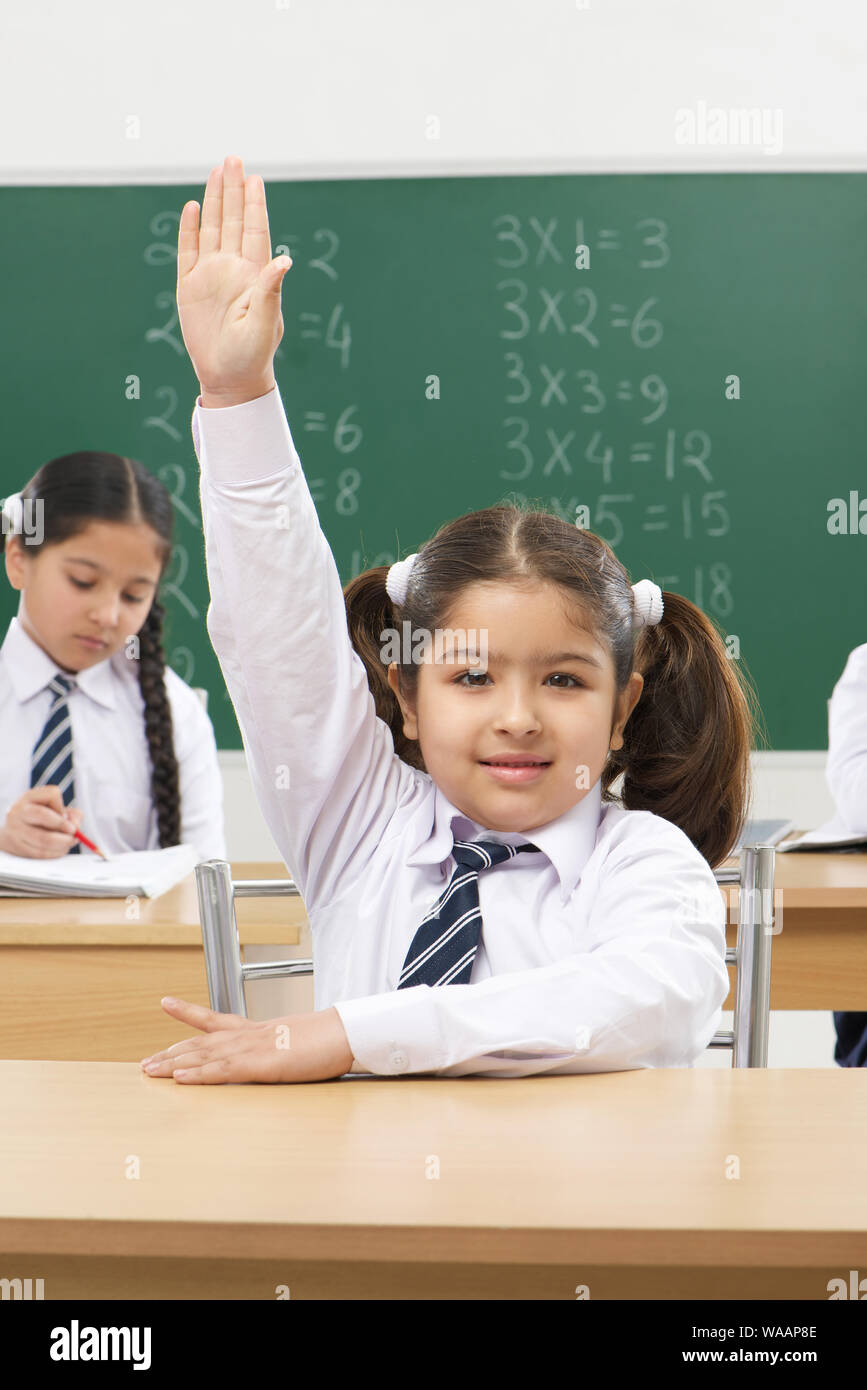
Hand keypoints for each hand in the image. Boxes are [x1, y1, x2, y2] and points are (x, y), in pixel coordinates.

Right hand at [0, 787, 82, 857]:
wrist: (13, 833)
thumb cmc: (40, 819)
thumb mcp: (56, 810)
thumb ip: (73, 814)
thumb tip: (75, 826)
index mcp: (29, 797)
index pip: (52, 795)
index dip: (63, 807)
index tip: (66, 816)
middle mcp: (19, 811)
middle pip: (44, 815)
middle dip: (64, 826)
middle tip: (73, 832)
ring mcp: (15, 829)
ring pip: (44, 839)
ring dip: (63, 843)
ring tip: (70, 842)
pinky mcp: (17, 847)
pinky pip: (41, 852)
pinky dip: (56, 852)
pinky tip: (61, 849)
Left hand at [141, 997, 354, 1083]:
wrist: (346, 1033)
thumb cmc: (329, 1040)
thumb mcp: (299, 1043)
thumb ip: (282, 1049)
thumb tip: (278, 1056)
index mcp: (258, 1030)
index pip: (216, 1019)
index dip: (189, 1013)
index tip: (167, 1003)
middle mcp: (249, 1036)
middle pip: (200, 1043)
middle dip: (171, 1052)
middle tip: (146, 1062)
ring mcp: (252, 1049)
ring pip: (203, 1056)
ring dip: (173, 1064)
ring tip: (149, 1070)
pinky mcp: (260, 1065)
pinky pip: (222, 1071)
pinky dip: (198, 1074)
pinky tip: (180, 1077)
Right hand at [177, 153, 292, 406]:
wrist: (228, 379)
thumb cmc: (252, 356)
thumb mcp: (265, 324)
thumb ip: (271, 291)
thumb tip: (285, 260)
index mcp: (255, 275)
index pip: (255, 231)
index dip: (255, 205)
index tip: (256, 178)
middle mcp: (234, 269)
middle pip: (232, 221)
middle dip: (233, 190)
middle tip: (234, 158)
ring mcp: (211, 276)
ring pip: (212, 229)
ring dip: (214, 201)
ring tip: (217, 171)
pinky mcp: (189, 288)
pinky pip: (188, 252)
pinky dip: (190, 230)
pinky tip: (192, 208)